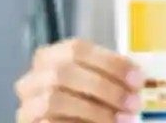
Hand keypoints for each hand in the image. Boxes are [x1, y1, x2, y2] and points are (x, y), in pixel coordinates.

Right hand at [14, 39, 142, 122]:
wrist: (71, 121)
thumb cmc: (86, 102)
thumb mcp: (97, 84)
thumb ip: (110, 78)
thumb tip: (138, 79)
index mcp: (51, 56)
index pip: (77, 49)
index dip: (109, 62)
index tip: (137, 79)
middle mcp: (33, 77)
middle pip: (64, 73)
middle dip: (105, 88)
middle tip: (134, 103)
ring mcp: (28, 104)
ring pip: (55, 100)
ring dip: (95, 110)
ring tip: (123, 120)